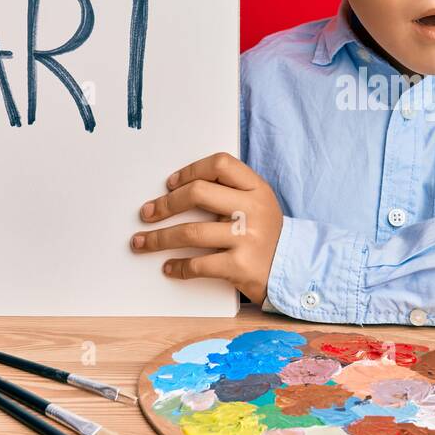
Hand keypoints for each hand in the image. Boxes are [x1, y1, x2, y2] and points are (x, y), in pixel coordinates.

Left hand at [129, 152, 282, 302]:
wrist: (293, 270)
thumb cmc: (266, 234)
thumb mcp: (258, 204)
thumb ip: (230, 192)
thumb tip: (179, 190)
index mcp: (257, 188)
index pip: (220, 164)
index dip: (190, 170)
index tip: (170, 184)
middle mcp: (253, 209)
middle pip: (198, 193)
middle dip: (166, 203)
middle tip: (147, 213)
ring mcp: (247, 238)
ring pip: (191, 232)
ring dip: (159, 238)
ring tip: (141, 242)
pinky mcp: (240, 266)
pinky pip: (198, 265)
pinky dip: (178, 267)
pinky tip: (169, 267)